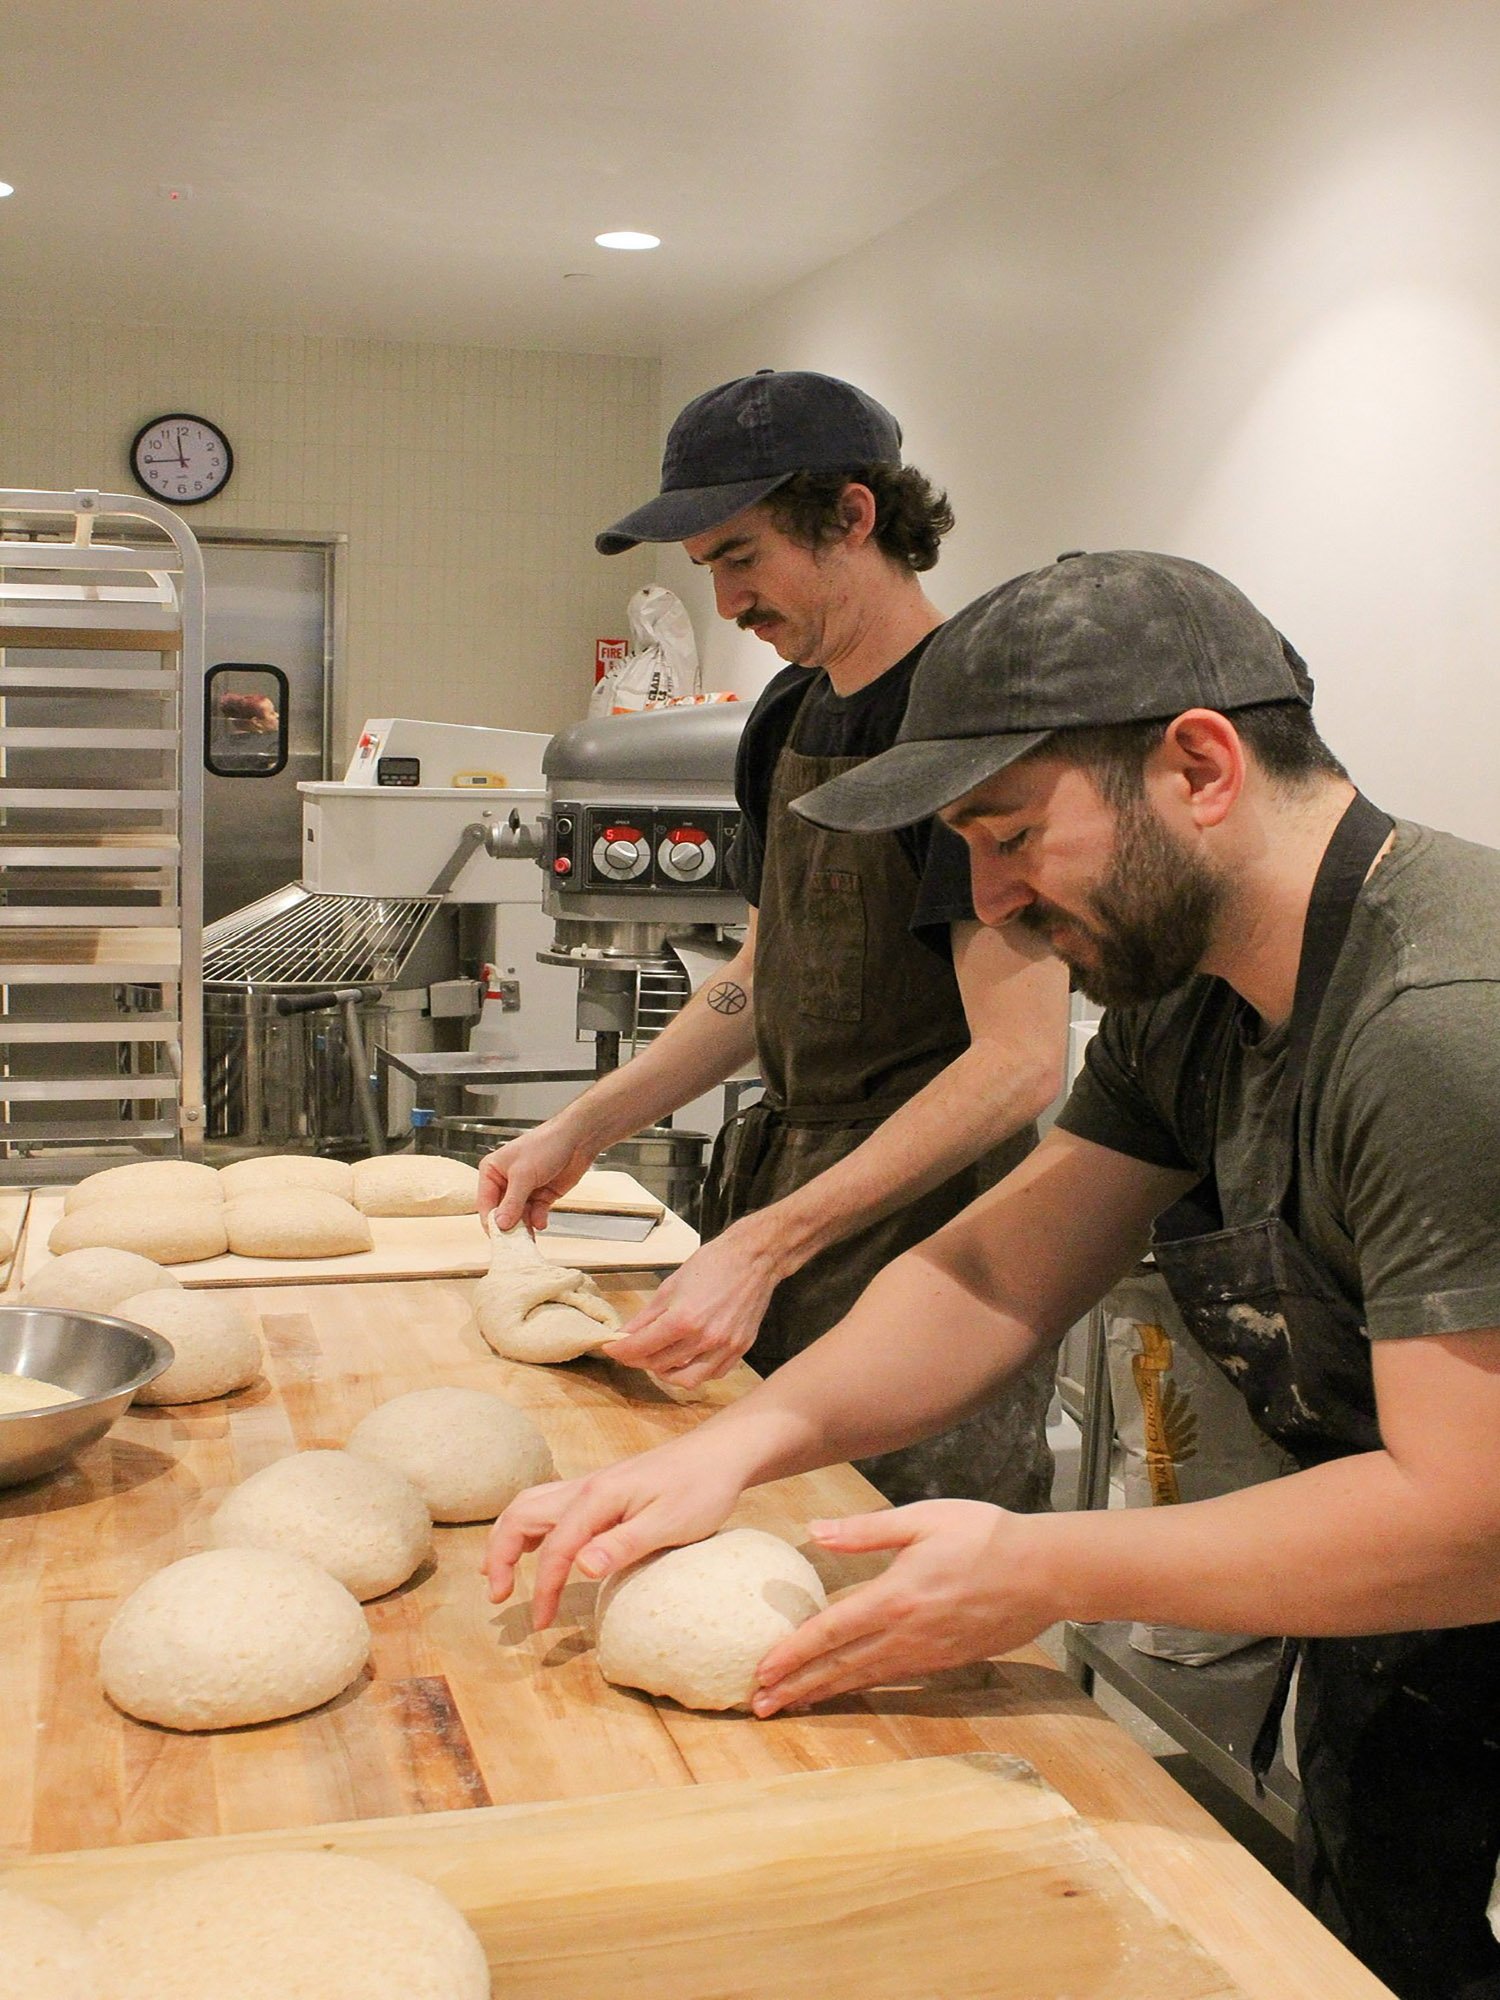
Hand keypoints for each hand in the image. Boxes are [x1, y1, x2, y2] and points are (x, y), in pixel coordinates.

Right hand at [479, 1118, 596, 1231]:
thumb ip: (512, 1202)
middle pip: (502, 1212)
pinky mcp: (541, 1196)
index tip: (498, 1238)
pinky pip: (535, 1214)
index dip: (491, 1221)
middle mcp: (506, 1182)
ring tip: (529, 1238)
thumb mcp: (524, 1175)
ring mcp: (524, 1190)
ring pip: (519, 1216)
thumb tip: (500, 1224)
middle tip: (515, 1243)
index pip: (485, 1203)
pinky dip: (537, 1220)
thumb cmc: (546, 1146)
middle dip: (509, 1226)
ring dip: (524, 1227)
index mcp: (492, 1171)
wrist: (578, 1139)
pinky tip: (541, 1223)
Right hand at [481, 1439, 746, 1626]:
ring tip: (500, 1575)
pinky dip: (530, 1528)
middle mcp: (585, 1486)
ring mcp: (591, 1485)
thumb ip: (623, 1545)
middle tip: (498, 1597)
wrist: (720, 1454)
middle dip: (500, 1555)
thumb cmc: (701, 1489)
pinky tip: (536, 1549)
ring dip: (508, 1538)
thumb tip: (579, 1568)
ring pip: (530, 1505)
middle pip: (521, 1515)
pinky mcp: (601, 1490)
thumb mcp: (670, 1523)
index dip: (543, 1587)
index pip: (556, 1548)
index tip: (542, 1623)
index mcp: (598, 1496)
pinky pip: (550, 1505)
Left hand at [599, 1221, 780, 1387]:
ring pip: (685, 1379)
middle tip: (631, 1351)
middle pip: (659, 1364)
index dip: (621, 1350)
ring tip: (658, 1359)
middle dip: (639, 1360)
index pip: (642, 1347)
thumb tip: (626, 1333)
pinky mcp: (739, 1350)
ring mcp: (724, 1347)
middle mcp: (704, 1338)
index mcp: (683, 1319)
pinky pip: (711, 1374)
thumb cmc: (712, 1264)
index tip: (611, 1349)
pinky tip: (687, 1358)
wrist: (754, 1259)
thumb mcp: (671, 1285)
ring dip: (665, 1373)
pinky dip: (694, 1371)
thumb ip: (647, 1316)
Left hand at [748, 1501, 1057, 1715]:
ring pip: (863, 1678)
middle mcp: (906, 1634)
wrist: (1045, 1571)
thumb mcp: (922, 1519)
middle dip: (796, 1688)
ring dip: (823, 1692)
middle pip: (839, 1667)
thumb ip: (866, 1530)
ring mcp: (927, 1654)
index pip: (830, 1631)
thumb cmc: (985, 1535)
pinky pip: (892, 1679)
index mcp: (895, 1597)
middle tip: (759, 1706)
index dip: (792, 1653)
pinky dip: (860, 1687)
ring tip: (790, 1706)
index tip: (761, 1672)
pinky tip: (846, 1689)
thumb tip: (815, 1530)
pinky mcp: (945, 1661)